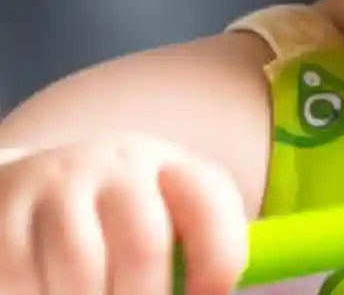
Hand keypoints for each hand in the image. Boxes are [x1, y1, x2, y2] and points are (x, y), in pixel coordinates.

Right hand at [0, 133, 247, 294]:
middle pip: (145, 246)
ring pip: (82, 267)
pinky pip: (24, 278)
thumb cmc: (115, 220)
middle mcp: (116, 167)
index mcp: (169, 169)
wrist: (25, 188)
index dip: (220, 261)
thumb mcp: (162, 218)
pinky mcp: (5, 215)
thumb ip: (192, 254)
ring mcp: (56, 185)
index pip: (210, 202)